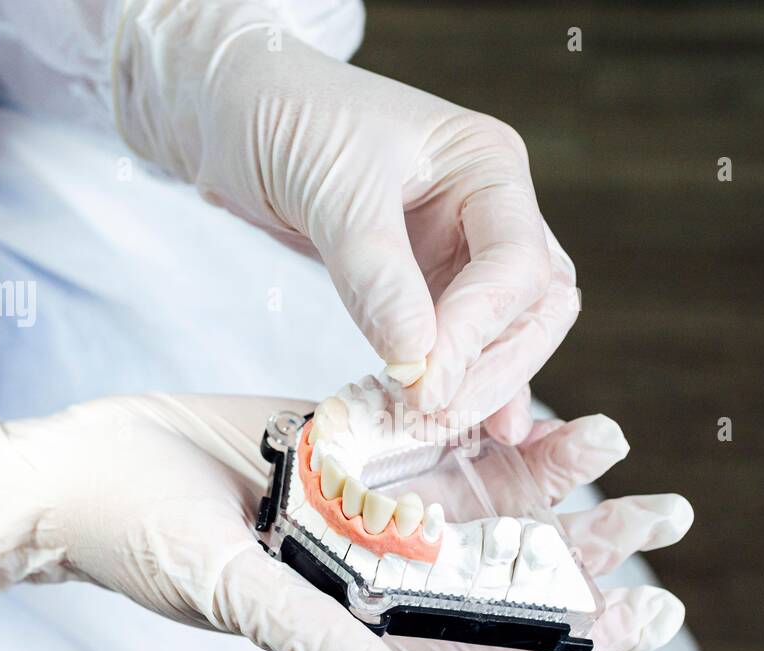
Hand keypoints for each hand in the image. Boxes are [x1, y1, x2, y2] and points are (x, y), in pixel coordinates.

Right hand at [0, 395, 690, 650]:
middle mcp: (380, 560)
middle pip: (505, 557)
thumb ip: (311, 638)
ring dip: (551, 470)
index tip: (647, 616)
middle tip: (667, 515)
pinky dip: (487, 412)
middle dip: (587, 543)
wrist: (83, 468)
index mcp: (363, 613)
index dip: (572, 631)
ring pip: (482, 488)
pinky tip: (542, 397)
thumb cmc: (138, 542)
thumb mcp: (226, 589)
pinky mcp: (349, 437)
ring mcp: (368, 496)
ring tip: (618, 441)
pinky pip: (434, 426)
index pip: (489, 633)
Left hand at [114, 1, 578, 439]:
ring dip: (482, 381)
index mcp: (488, 164)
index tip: (426, 384)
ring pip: (510, 329)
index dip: (477, 331)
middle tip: (437, 414)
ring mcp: (462, 247)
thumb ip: (377, 275)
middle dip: (495, 364)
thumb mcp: (330, 188)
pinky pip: (463, 341)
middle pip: (535, 304)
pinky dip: (462, 380)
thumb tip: (420, 366)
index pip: (516, 264)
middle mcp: (490, 208)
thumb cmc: (280, 117)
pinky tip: (461, 424)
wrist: (228, 110)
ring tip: (440, 427)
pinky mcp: (427, 282)